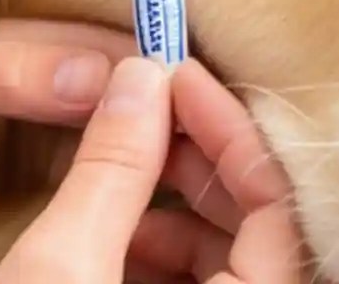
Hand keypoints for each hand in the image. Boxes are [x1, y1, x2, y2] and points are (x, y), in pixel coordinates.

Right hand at [0, 58, 303, 283]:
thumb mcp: (59, 265)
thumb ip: (112, 168)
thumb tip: (142, 77)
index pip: (279, 205)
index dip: (231, 128)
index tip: (180, 75)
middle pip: (257, 228)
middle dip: (198, 158)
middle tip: (149, 103)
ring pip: (225, 261)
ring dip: (173, 203)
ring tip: (119, 156)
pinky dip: (156, 251)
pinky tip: (108, 220)